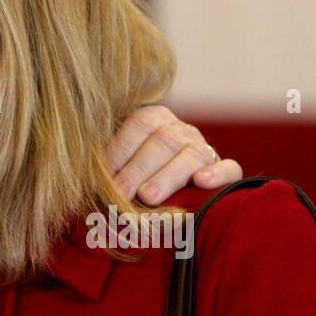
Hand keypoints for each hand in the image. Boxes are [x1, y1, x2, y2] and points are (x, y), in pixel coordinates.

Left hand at [103, 105, 241, 204]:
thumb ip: (108, 166)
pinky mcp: (226, 170)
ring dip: (167, 176)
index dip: (119, 149)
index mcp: (155, 119)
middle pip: (162, 141)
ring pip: (191, 155)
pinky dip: (217, 175)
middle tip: (119, 192)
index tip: (102, 174)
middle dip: (137, 169)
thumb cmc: (135, 179)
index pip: (138, 124)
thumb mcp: (120, 165)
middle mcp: (181, 130)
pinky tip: (201, 183)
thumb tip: (84, 177)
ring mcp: (205, 148)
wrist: (175, 192)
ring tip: (147, 196)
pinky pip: (230, 168)